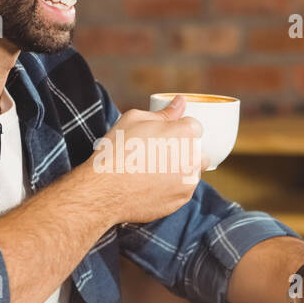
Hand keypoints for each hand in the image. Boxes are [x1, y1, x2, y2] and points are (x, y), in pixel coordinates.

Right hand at [80, 95, 208, 224]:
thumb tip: (181, 102)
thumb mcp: (135, 119)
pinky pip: (182, 190)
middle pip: (198, 151)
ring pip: (191, 172)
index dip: (178, 129)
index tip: (162, 135)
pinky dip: (171, 187)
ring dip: (179, 170)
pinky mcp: (181, 200)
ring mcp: (189, 181)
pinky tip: (150, 185)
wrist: (105, 189)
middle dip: (184, 151)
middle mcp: (194, 157)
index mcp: (186, 132)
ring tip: (151, 171)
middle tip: (158, 153)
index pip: (194, 126)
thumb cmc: (116, 150)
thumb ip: (164, 112)